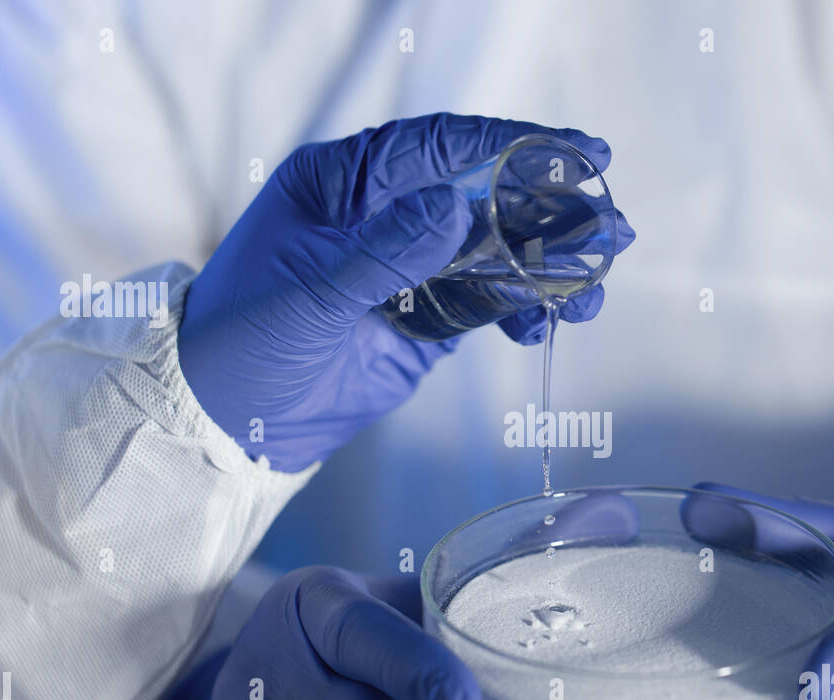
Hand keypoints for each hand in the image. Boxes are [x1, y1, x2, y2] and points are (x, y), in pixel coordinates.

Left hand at [178, 113, 631, 472]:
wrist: (224, 420)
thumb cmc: (240, 340)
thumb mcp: (307, 292)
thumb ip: (382, 251)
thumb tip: (454, 205)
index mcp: (344, 183)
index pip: (442, 147)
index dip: (513, 145)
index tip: (577, 154)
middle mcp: (384, 217)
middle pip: (484, 198)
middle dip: (550, 213)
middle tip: (610, 228)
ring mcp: (408, 270)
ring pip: (496, 254)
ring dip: (548, 266)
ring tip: (591, 287)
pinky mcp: (423, 321)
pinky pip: (487, 304)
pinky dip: (522, 310)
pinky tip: (546, 321)